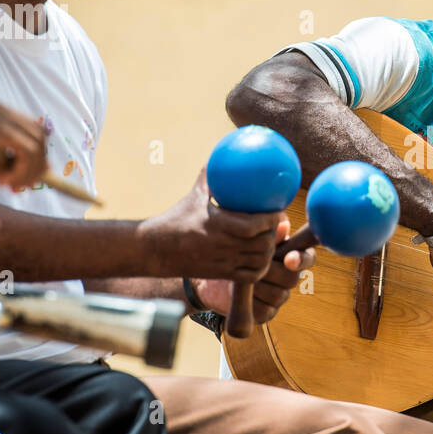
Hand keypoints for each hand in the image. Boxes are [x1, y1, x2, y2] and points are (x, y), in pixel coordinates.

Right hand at [0, 100, 48, 188]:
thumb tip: (20, 176)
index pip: (29, 131)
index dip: (35, 157)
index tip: (25, 179)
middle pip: (38, 136)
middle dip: (37, 165)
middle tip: (21, 186)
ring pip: (36, 144)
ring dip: (32, 170)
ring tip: (13, 186)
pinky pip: (26, 150)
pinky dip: (24, 169)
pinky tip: (6, 181)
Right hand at [140, 168, 284, 282]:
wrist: (155, 249)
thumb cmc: (175, 219)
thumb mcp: (193, 196)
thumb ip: (209, 177)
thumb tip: (221, 157)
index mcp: (216, 224)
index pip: (253, 226)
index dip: (271, 219)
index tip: (277, 210)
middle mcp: (222, 245)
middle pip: (262, 244)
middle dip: (274, 233)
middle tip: (276, 223)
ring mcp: (223, 262)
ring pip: (260, 261)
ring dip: (269, 250)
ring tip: (270, 238)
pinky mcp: (221, 274)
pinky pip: (250, 276)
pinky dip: (260, 268)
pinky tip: (261, 258)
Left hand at [191, 220, 316, 323]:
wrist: (216, 273)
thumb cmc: (236, 249)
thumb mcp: (250, 237)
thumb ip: (267, 233)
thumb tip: (283, 224)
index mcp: (291, 255)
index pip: (308, 257)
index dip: (302, 259)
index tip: (289, 258)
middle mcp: (289, 276)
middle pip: (291, 279)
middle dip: (270, 272)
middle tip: (251, 266)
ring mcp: (279, 295)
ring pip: (277, 295)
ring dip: (257, 287)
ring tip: (240, 279)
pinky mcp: (266, 312)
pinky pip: (264, 311)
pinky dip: (249, 303)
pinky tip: (239, 295)